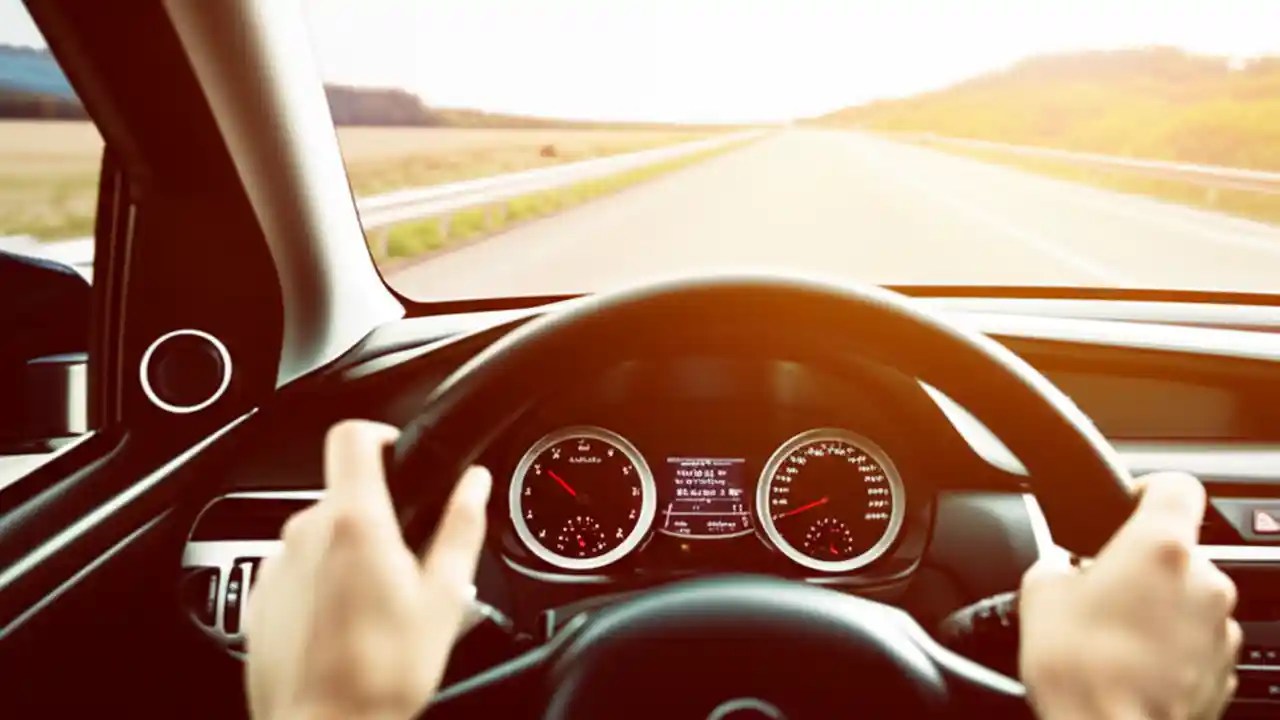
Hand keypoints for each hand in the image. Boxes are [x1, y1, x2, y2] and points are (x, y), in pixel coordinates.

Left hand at [245, 420, 491, 719]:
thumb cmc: (382, 674)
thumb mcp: (444, 597)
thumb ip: (460, 527)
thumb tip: (475, 484)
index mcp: (355, 523)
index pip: (352, 436)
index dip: (378, 433)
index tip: (397, 452)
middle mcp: (305, 534)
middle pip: (342, 493)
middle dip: (376, 517)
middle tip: (406, 564)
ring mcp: (277, 566)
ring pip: (319, 534)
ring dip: (347, 554)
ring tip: (376, 604)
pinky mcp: (259, 598)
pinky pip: (296, 570)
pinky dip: (320, 584)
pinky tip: (345, 624)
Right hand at [1019, 472, 1239, 719]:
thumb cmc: (1079, 669)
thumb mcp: (1039, 594)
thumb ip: (1058, 564)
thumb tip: (1064, 570)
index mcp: (1161, 547)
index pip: (1176, 485)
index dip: (1148, 489)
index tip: (1128, 504)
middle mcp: (1205, 582)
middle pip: (1178, 550)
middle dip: (1143, 565)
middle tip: (1101, 589)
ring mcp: (1221, 630)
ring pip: (1190, 598)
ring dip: (1159, 607)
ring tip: (1112, 636)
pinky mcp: (1225, 672)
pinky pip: (1197, 641)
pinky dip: (1171, 646)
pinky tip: (1131, 665)